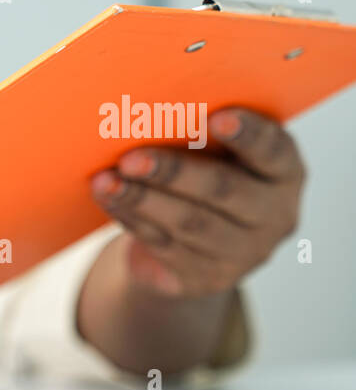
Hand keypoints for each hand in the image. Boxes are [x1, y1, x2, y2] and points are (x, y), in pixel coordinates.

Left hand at [89, 107, 304, 296]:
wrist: (197, 250)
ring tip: (106, 181)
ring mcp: (242, 253)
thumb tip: (149, 112)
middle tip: (132, 158)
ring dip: (141, 199)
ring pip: (187, 223)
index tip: (217, 117)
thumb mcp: (220, 159)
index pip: (273, 151)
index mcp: (285, 174)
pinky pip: (161, 243)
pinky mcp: (204, 276)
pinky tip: (108, 198)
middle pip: (222, 190)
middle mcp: (273, 216)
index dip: (248, 134)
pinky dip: (129, 217)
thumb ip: (202, 138)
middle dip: (173, 173)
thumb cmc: (208, 180)